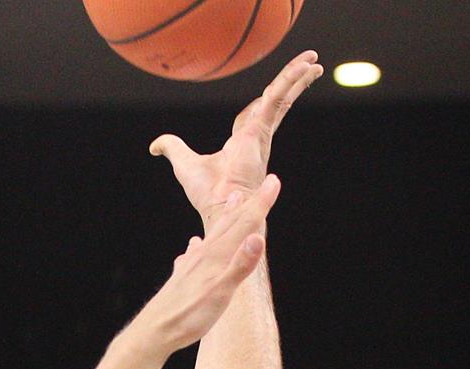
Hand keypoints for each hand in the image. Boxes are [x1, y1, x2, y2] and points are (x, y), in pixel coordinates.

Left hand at [122, 174, 280, 353]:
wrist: (154, 331)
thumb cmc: (188, 316)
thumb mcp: (221, 293)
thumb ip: (240, 266)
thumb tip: (257, 237)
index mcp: (217, 256)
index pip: (245, 224)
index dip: (261, 203)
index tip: (274, 181)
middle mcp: (203, 254)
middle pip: (230, 223)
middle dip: (248, 204)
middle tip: (260, 184)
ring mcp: (191, 264)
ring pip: (212, 235)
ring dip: (226, 218)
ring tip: (232, 202)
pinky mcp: (181, 277)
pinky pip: (193, 254)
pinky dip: (198, 246)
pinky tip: (194, 246)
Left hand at [149, 50, 322, 224]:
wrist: (220, 207)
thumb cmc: (207, 193)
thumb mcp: (183, 162)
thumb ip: (171, 147)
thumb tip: (155, 146)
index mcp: (242, 143)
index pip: (253, 117)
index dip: (258, 106)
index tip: (264, 96)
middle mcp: (257, 137)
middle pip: (276, 103)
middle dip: (290, 86)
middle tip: (307, 68)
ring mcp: (262, 133)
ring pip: (281, 96)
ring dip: (297, 77)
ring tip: (314, 60)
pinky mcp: (262, 130)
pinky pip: (278, 99)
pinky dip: (291, 81)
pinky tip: (305, 66)